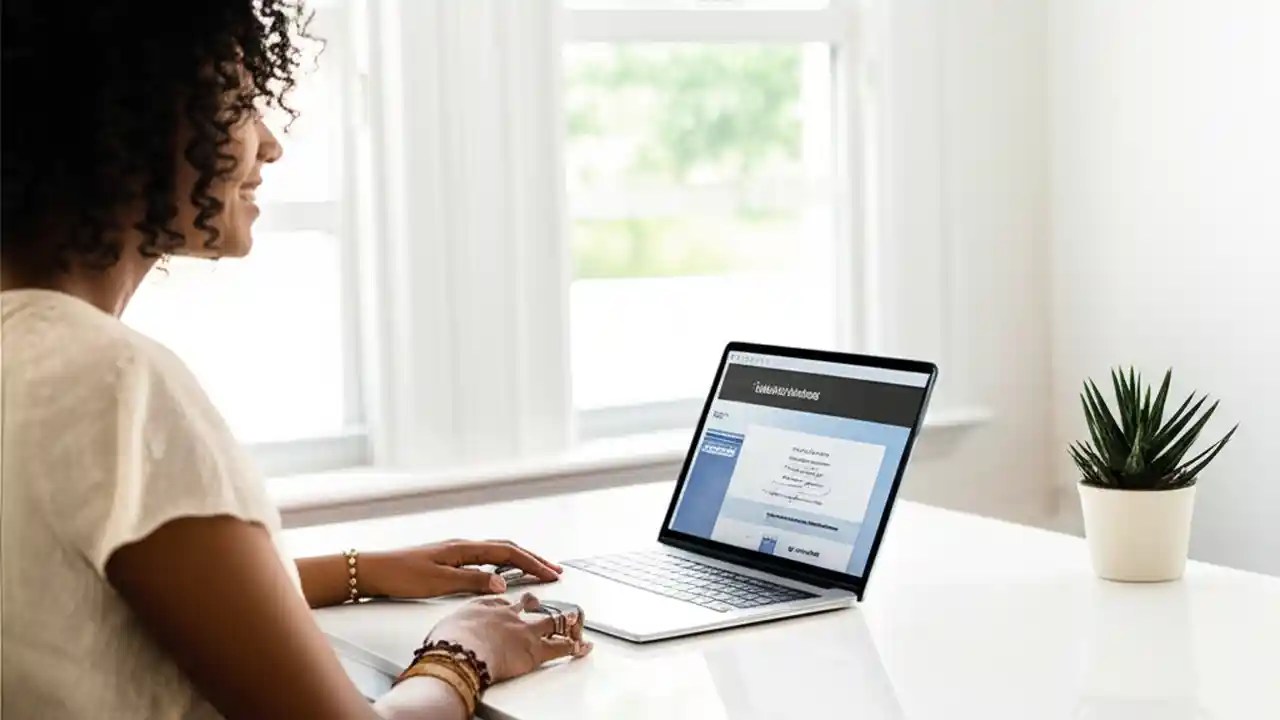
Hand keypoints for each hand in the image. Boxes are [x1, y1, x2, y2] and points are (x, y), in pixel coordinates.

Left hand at [360, 540, 561, 598]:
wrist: (372, 570)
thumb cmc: (400, 574)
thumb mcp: (438, 582)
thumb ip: (472, 582)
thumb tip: (502, 586)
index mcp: (463, 548)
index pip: (508, 553)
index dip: (532, 563)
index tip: (551, 574)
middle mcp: (462, 546)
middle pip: (507, 549)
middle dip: (533, 559)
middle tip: (554, 571)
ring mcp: (456, 552)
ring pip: (497, 553)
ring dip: (520, 561)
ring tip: (537, 570)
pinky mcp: (449, 560)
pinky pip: (485, 560)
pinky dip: (503, 565)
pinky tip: (504, 575)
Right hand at [427, 593, 592, 682]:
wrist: (460, 650)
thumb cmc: (448, 640)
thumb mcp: (449, 623)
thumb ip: (459, 623)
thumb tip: (453, 631)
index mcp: (487, 605)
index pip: (505, 599)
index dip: (512, 602)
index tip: (515, 603)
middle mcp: (510, 613)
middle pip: (531, 604)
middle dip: (539, 605)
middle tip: (543, 606)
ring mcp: (525, 629)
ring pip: (552, 620)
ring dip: (565, 621)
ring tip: (574, 619)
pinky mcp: (535, 649)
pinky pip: (562, 646)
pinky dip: (576, 646)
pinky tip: (584, 646)